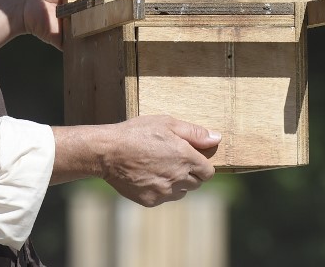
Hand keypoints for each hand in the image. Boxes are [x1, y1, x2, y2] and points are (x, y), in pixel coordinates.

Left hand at [20, 0, 105, 49]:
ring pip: (101, 32)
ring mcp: (82, 28)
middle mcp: (91, 11)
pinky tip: (93, 38)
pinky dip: (90, 45)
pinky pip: (85, 47)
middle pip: (110, 16)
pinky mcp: (72, 42)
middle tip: (107, 10)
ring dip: (104, 30)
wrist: (24, 2)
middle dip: (112, 14)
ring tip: (102, 23)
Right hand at [52, 115, 220, 206]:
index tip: (191, 158)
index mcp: (186, 158)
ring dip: (177, 183)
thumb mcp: (167, 123)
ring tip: (160, 168)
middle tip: (174, 160)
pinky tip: (148, 176)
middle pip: (197, 183)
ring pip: (181, 193)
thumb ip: (194, 132)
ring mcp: (165, 192)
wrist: (108, 152)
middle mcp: (179, 178)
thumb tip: (216, 138)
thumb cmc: (137, 133)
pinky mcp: (151, 201)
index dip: (202, 165)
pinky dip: (160, 190)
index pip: (208, 172)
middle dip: (190, 173)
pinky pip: (164, 198)